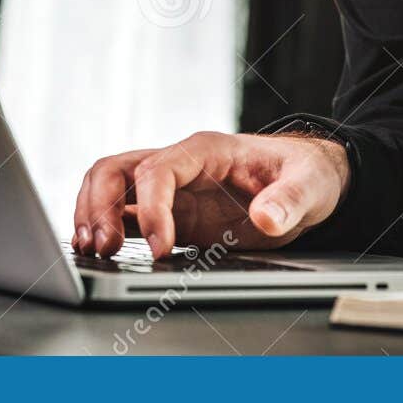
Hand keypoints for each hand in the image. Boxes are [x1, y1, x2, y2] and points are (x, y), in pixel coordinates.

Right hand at [71, 130, 350, 258]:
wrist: (307, 179)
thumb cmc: (305, 173)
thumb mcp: (309, 185)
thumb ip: (289, 201)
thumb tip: (266, 218)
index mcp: (208, 150)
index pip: (159, 169)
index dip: (151, 208)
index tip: (161, 246)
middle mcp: (181, 163)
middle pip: (117, 169)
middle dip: (101, 206)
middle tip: (105, 248)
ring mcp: (171, 187)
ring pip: (109, 186)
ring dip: (92, 214)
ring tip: (92, 251)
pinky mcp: (169, 212)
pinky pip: (122, 212)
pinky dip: (104, 228)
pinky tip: (100, 252)